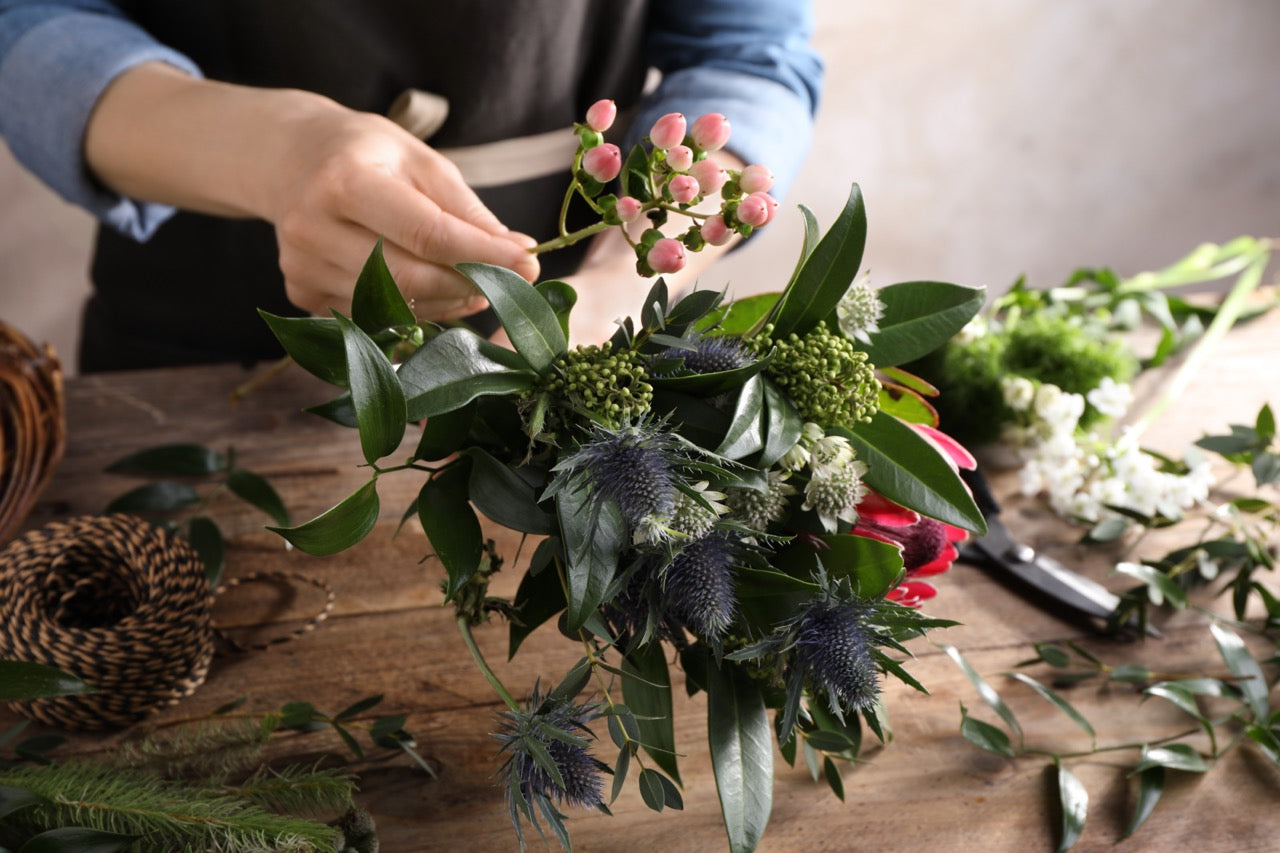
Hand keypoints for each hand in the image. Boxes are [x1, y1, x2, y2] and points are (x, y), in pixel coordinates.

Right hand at [266, 103, 539, 319]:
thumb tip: (520, 255)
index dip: (482, 256)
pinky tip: (430, 289)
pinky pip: (375, 317)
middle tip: (508, 282)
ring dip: (447, 302)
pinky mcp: (302, 294)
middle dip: (468, 284)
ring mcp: (301, 267)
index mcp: (344, 181)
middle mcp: (312, 228)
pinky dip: (415, 310)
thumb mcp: (422, 162)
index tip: (528, 265)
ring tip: (472, 283)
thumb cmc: (368, 154)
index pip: (427, 234)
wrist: (291, 159)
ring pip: (395, 306)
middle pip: (409, 278)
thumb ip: (469, 212)